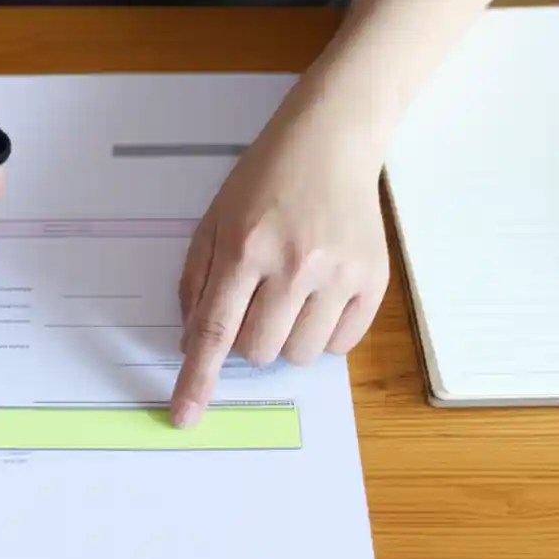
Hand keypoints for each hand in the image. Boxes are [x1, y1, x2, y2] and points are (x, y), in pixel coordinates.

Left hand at [170, 83, 390, 427]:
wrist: (331, 143)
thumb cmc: (265, 181)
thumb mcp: (214, 220)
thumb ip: (197, 282)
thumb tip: (192, 344)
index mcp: (245, 247)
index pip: (215, 331)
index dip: (197, 379)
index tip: (185, 416)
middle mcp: (294, 263)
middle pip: (258, 351)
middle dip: (248, 338)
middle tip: (257, 300)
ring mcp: (339, 272)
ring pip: (300, 354)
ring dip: (287, 339)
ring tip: (291, 295)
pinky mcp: (373, 279)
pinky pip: (341, 345)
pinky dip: (323, 333)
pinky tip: (320, 296)